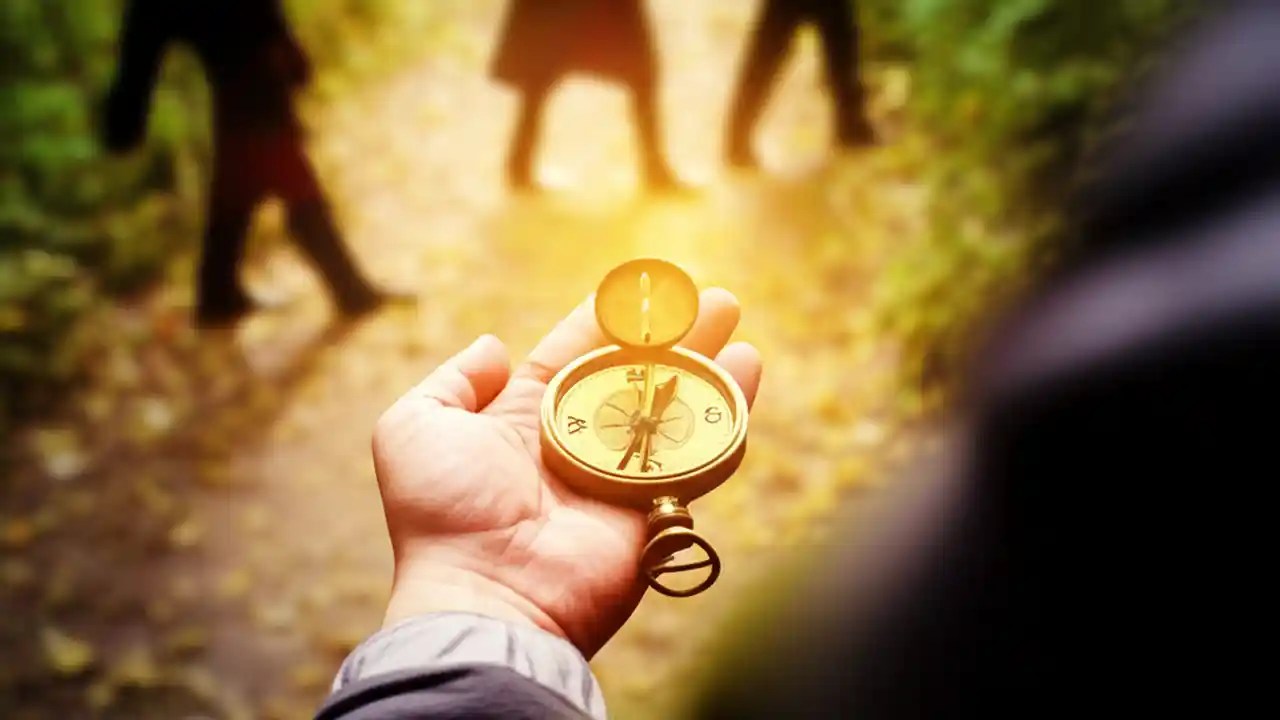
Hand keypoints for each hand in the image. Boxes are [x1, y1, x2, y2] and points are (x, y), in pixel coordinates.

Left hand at [371, 289, 761, 656]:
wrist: (486, 595)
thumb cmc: (444, 513)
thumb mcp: (414, 429)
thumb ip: (452, 383)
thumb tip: (491, 346)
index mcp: (525, 419)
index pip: (574, 354)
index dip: (605, 318)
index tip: (640, 285)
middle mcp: (577, 444)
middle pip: (635, 375)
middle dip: (671, 334)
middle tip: (708, 297)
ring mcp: (619, 477)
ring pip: (673, 409)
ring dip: (706, 364)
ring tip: (734, 321)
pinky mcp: (655, 508)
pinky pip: (699, 457)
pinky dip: (727, 415)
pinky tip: (746, 370)